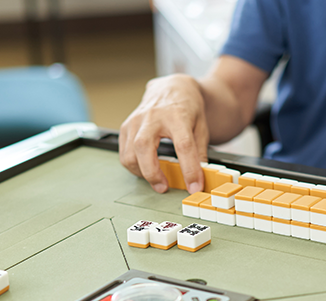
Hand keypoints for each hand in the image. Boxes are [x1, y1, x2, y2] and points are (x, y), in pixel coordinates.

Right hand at [119, 74, 208, 193]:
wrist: (173, 88)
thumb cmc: (188, 108)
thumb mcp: (201, 127)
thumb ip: (200, 152)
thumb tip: (198, 178)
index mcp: (178, 116)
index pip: (183, 145)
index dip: (189, 169)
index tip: (194, 186)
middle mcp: (153, 116)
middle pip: (144, 147)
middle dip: (152, 173)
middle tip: (163, 187)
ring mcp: (136, 120)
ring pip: (129, 153)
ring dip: (141, 172)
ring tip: (155, 179)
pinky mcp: (126, 126)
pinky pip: (123, 153)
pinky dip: (133, 166)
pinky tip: (144, 169)